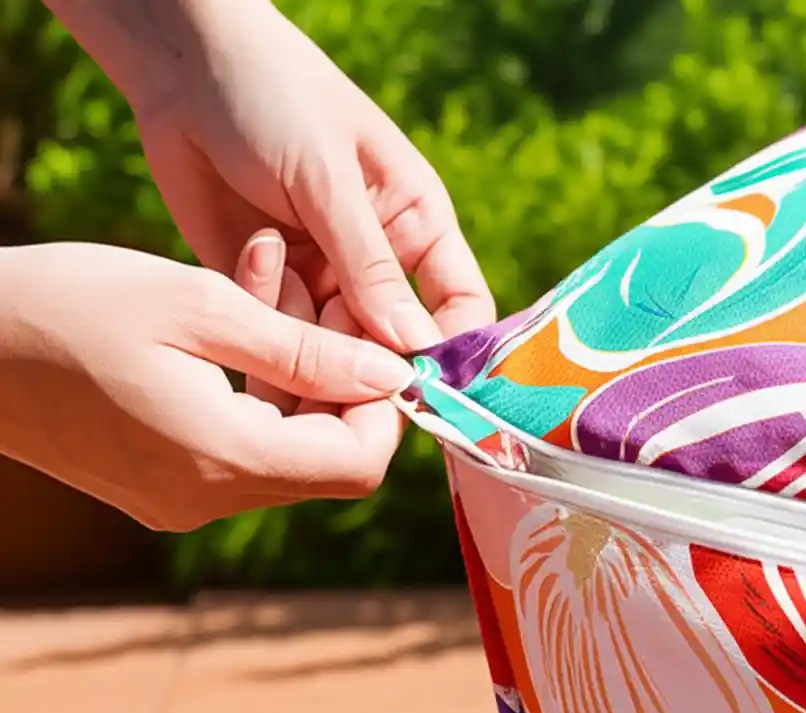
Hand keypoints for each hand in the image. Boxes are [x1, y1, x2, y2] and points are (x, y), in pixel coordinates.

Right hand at [0, 241, 413, 531]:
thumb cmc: (71, 306)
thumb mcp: (203, 308)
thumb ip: (308, 351)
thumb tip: (393, 376)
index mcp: (223, 458)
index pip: (358, 462)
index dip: (382, 404)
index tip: (368, 335)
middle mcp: (206, 498)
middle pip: (325, 454)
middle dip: (337, 370)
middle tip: (316, 285)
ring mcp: (178, 498)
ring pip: (283, 440)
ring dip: (295, 364)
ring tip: (269, 277)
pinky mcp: (156, 483)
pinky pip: (237, 440)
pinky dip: (252, 382)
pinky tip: (234, 312)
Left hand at [45, 0, 495, 352]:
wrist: (182, 69)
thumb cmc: (277, 100)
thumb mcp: (329, 179)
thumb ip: (370, 268)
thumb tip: (418, 348)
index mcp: (417, 225)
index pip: (459, 306)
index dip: (453, 351)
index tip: (427, 387)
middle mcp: (375, 261)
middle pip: (391, 341)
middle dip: (367, 359)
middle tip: (337, 364)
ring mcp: (319, 276)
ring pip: (330, 346)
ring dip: (308, 338)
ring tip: (282, 279)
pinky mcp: (264, 284)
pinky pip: (276, 330)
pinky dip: (263, 316)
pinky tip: (251, 256)